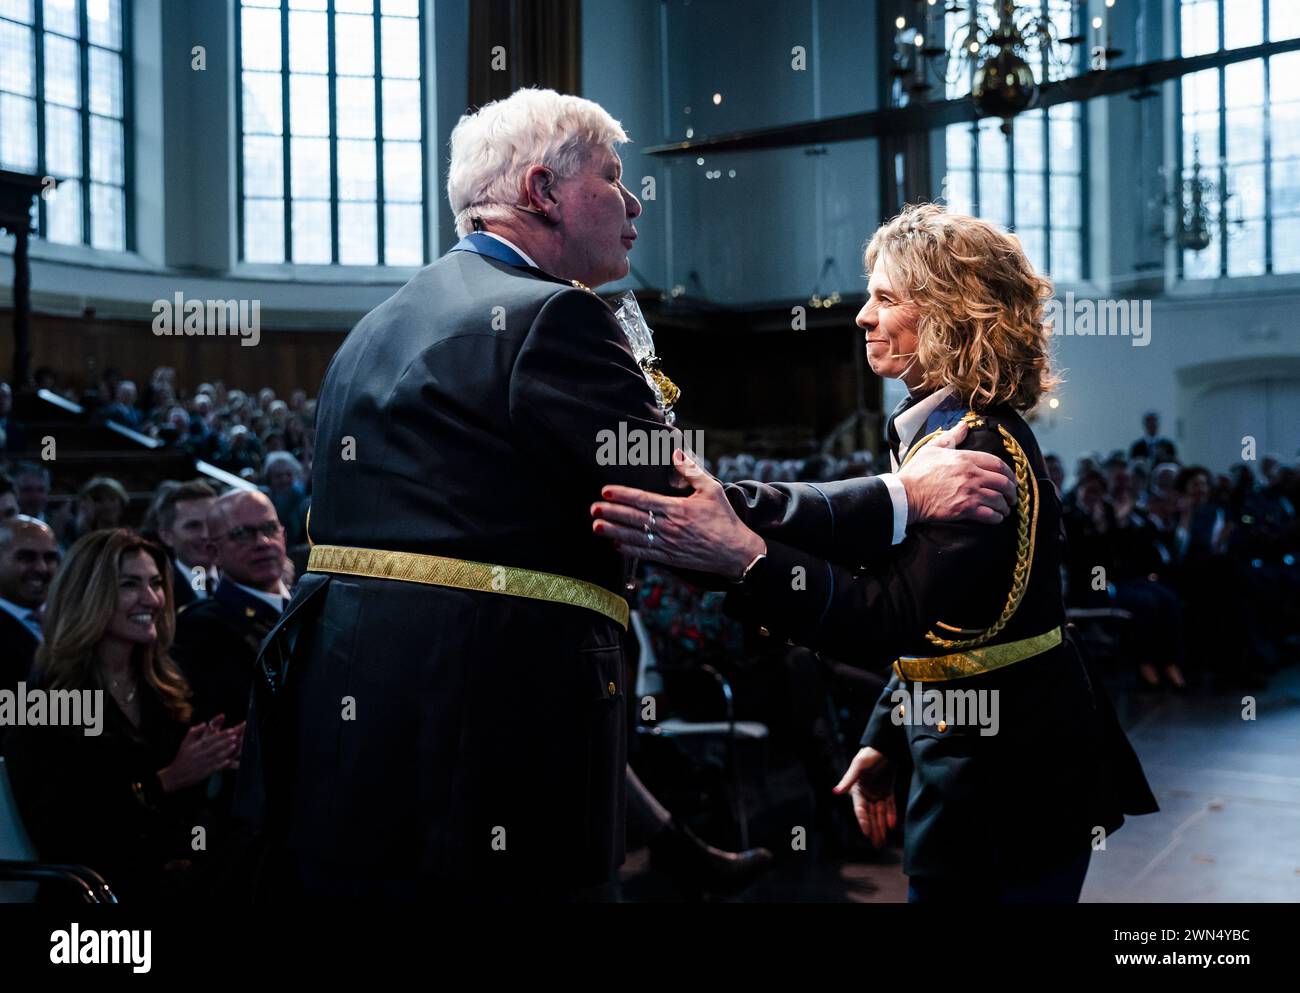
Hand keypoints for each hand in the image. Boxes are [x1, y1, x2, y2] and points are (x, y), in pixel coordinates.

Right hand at [157, 715, 242, 793]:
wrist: (176, 776)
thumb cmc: (182, 758)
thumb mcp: (185, 743)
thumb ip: (194, 731)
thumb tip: (204, 723)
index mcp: (195, 746)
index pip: (211, 738)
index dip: (221, 734)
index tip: (230, 730)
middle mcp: (199, 754)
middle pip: (215, 746)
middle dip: (226, 741)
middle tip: (235, 735)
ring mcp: (203, 764)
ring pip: (216, 756)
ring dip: (226, 751)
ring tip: (234, 745)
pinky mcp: (205, 772)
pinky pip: (214, 768)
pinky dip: (221, 764)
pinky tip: (228, 760)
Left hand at [592, 449, 765, 578]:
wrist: (736, 552)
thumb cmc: (724, 519)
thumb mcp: (712, 490)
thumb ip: (691, 471)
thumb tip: (676, 453)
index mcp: (678, 509)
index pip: (644, 500)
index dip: (623, 495)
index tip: (606, 492)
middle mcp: (670, 527)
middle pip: (634, 519)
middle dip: (612, 513)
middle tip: (593, 509)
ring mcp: (669, 544)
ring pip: (635, 537)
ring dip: (614, 532)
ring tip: (596, 526)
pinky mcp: (670, 558)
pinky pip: (645, 554)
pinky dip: (629, 550)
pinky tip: (616, 544)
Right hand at [832, 746, 896, 848]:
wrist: (885, 745)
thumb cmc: (870, 754)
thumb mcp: (858, 766)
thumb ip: (848, 780)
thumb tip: (835, 791)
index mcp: (857, 789)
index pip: (860, 809)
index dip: (863, 821)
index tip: (867, 834)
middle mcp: (866, 793)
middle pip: (870, 814)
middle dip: (873, 829)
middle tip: (877, 845)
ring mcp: (877, 792)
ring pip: (880, 812)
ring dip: (881, 826)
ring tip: (883, 841)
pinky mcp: (887, 789)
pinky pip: (890, 805)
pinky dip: (891, 815)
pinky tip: (892, 826)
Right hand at [897, 421, 1015, 524]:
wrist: (906, 494)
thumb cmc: (917, 471)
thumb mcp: (933, 448)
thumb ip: (951, 437)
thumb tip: (964, 425)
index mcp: (966, 458)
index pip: (997, 463)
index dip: (1009, 472)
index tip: (1011, 479)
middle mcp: (972, 475)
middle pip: (1003, 482)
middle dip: (1012, 491)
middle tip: (1012, 496)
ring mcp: (969, 492)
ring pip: (999, 499)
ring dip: (1005, 506)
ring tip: (1005, 509)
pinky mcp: (965, 509)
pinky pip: (990, 514)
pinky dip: (996, 517)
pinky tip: (996, 518)